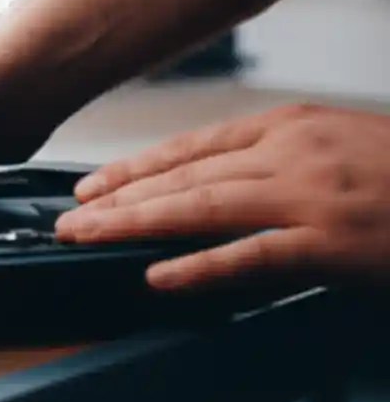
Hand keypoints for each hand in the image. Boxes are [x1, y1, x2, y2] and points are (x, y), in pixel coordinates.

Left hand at [57, 104, 389, 291]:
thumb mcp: (332, 146)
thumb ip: (272, 161)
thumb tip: (207, 185)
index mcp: (288, 125)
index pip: (189, 147)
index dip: (132, 169)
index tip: (89, 185)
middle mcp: (290, 152)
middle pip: (182, 176)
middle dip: (117, 199)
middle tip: (68, 220)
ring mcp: (310, 195)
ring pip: (201, 207)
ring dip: (135, 224)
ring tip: (88, 238)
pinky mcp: (333, 241)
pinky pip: (252, 256)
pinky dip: (200, 267)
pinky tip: (159, 276)